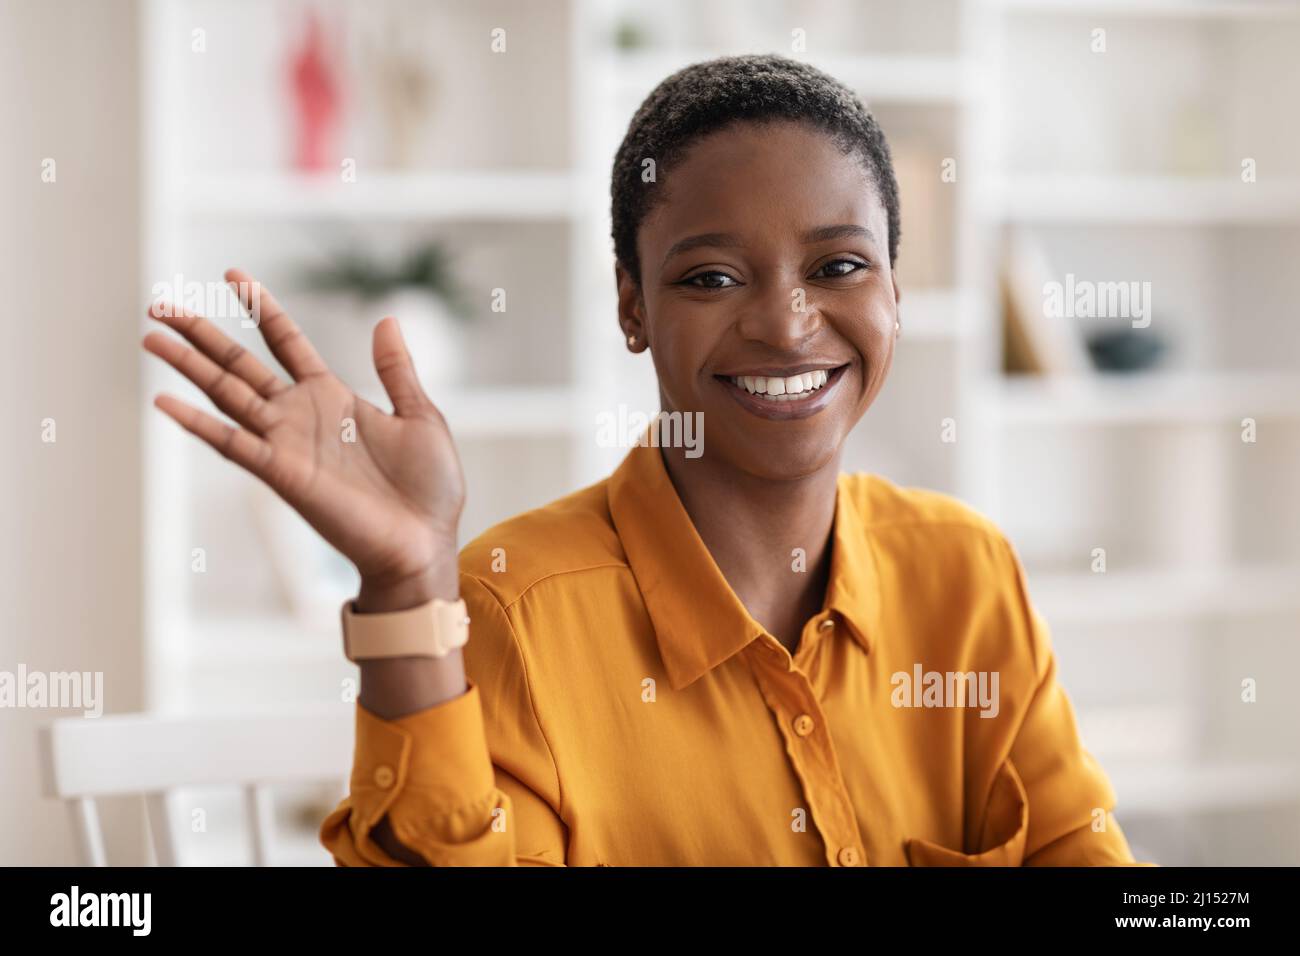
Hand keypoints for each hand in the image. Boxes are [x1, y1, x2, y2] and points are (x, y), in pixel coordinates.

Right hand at [142, 269, 464, 605]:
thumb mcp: (420, 415)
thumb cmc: (428, 489)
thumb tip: (386, 319)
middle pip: (240, 365)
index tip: (233, 275)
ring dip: (188, 366)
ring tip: (150, 335)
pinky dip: (197, 423)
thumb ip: (395, 370)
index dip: (261, 308)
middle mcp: (301, 417)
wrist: (425, 542)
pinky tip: (163, 400)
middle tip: (161, 304)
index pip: (287, 342)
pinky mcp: (283, 473)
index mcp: (333, 398)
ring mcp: (287, 444)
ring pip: (226, 394)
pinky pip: (232, 443)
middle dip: (201, 334)